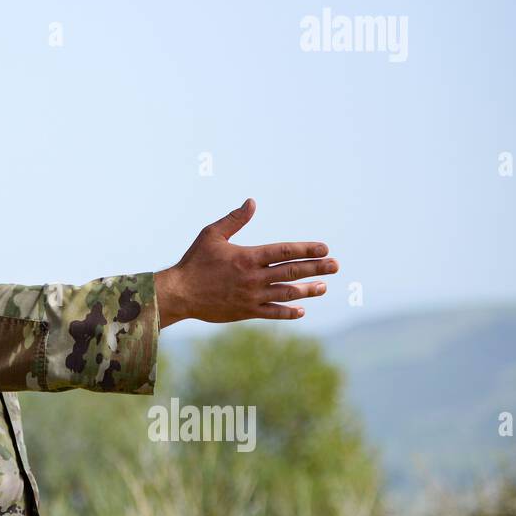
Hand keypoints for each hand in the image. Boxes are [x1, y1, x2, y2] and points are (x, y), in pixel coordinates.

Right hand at [154, 198, 337, 327]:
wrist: (179, 293)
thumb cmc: (194, 261)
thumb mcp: (211, 235)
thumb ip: (234, 220)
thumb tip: (252, 202)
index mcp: (247, 257)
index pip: (284, 251)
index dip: (306, 249)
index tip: (324, 248)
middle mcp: (253, 277)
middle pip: (292, 271)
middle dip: (316, 268)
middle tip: (335, 265)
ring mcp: (251, 296)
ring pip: (287, 293)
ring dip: (308, 290)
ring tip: (324, 287)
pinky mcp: (246, 311)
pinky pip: (273, 313)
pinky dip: (289, 312)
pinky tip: (301, 310)